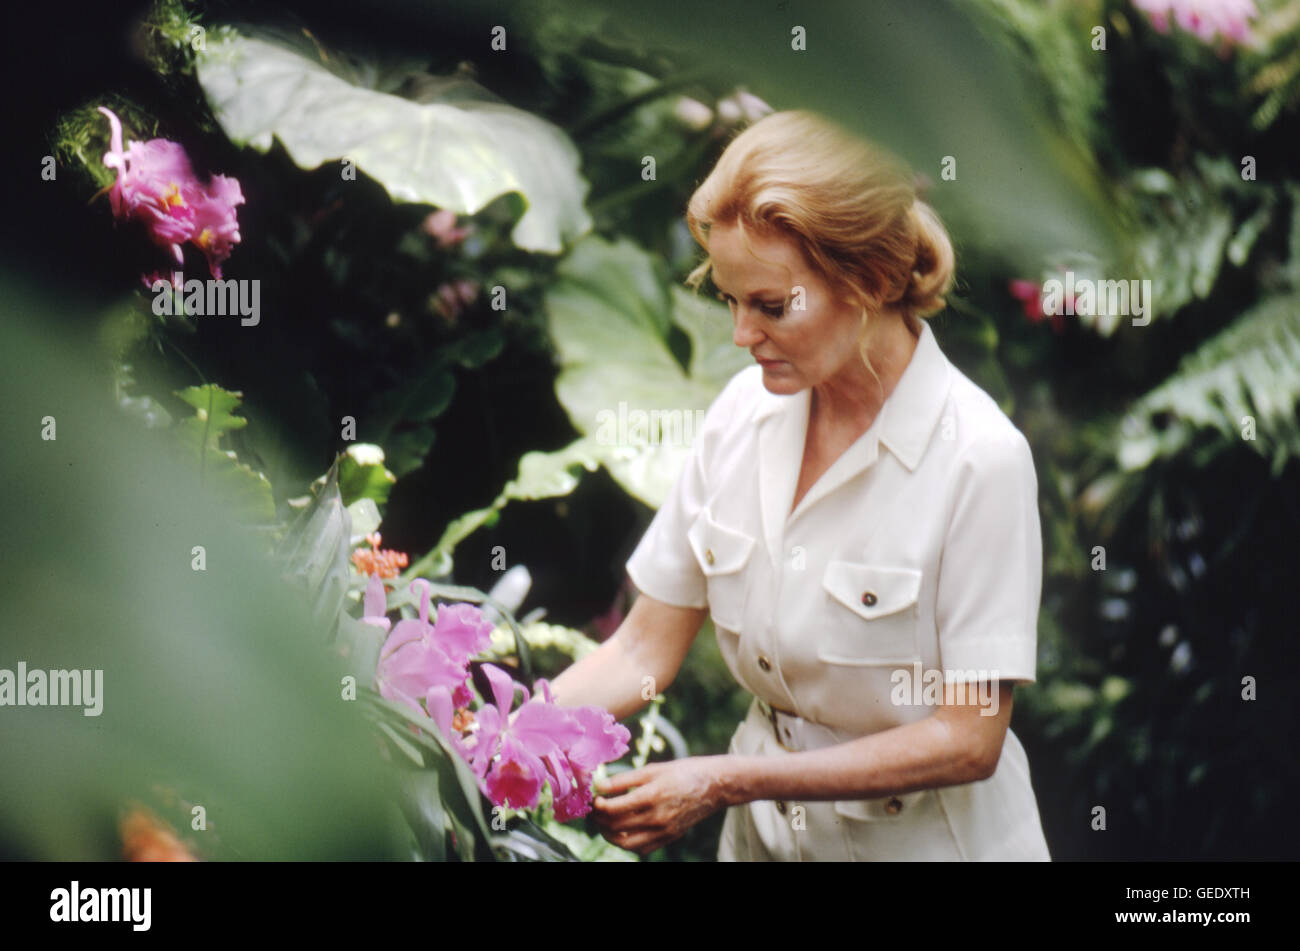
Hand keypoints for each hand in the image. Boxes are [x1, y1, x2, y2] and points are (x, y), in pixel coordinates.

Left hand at [591, 756, 732, 855]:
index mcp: (652, 796)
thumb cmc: (683, 772)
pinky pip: (641, 849)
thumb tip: (600, 786)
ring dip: (609, 835)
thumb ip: (624, 779)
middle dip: (599, 820)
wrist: (714, 786)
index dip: (598, 805)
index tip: (594, 798)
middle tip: (595, 810)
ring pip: (626, 844)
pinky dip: (627, 843)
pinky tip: (623, 830)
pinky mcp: (669, 838)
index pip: (614, 809)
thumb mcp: (653, 768)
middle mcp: (657, 817)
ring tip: (604, 822)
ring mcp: (664, 831)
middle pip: (616, 827)